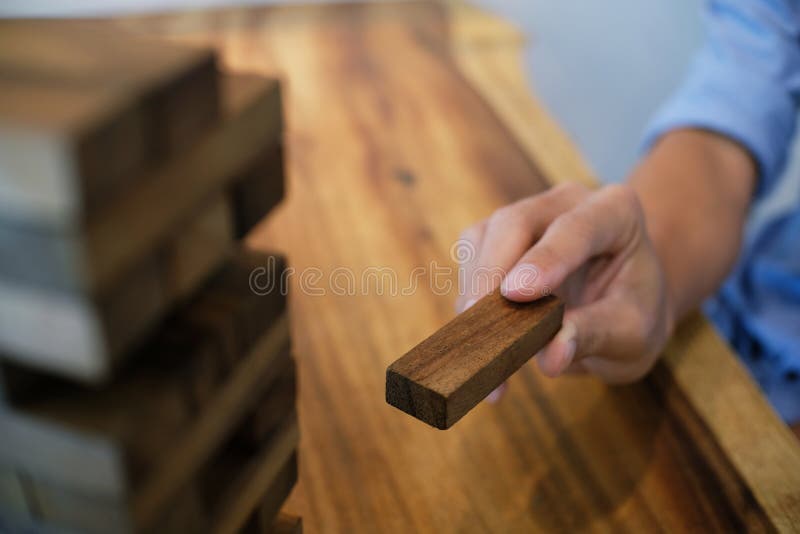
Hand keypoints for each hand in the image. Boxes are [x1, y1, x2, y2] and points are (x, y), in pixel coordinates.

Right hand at [456, 182, 674, 384]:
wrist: (620, 304)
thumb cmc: (632, 312)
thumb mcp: (632, 333)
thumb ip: (596, 335)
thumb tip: (552, 356)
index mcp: (616, 211)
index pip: (577, 228)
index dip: (545, 259)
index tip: (516, 294)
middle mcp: (567, 202)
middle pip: (516, 223)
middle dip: (492, 274)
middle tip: (479, 323)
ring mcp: (528, 215)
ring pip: (483, 238)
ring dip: (475, 292)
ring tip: (482, 348)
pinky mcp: (497, 236)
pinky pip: (470, 258)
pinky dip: (468, 299)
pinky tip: (481, 336)